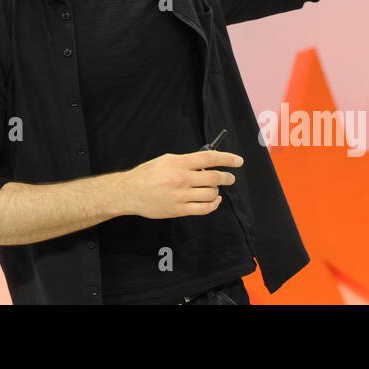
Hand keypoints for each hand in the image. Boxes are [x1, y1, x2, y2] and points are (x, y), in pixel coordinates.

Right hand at [123, 150, 242, 219]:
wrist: (130, 192)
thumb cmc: (147, 174)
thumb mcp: (166, 160)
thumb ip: (186, 161)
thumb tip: (205, 164)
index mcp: (179, 163)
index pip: (210, 158)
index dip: (227, 159)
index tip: (238, 161)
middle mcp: (182, 179)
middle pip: (214, 178)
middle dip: (226, 178)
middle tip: (230, 178)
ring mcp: (181, 196)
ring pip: (211, 194)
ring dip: (217, 191)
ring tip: (214, 189)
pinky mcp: (180, 210)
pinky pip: (204, 209)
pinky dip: (213, 204)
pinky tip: (214, 201)